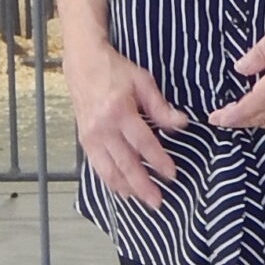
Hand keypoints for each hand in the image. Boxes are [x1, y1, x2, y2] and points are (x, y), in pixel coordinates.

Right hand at [67, 42, 186, 206]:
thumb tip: (181, 124)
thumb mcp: (143, 81)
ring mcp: (91, 136)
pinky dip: (110, 181)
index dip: (159, 161)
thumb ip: (160, 107)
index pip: (143, 143)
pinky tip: (123, 190)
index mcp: (119, 111)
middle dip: (143, 185)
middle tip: (158, 201)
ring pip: (109, 170)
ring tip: (142, 200)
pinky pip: (97, 167)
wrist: (83, 63)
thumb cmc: (114, 70)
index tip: (172, 174)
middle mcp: (102, 128)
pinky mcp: (84, 140)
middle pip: (125, 163)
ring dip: (126, 188)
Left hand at [207, 1, 264, 129]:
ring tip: (231, 117)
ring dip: (250, 122)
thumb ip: (258, 53)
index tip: (217, 117)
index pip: (257, 102)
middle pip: (263, 116)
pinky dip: (264, 118)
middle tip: (217, 119)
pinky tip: (252, 112)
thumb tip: (240, 69)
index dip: (235, 114)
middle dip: (238, 121)